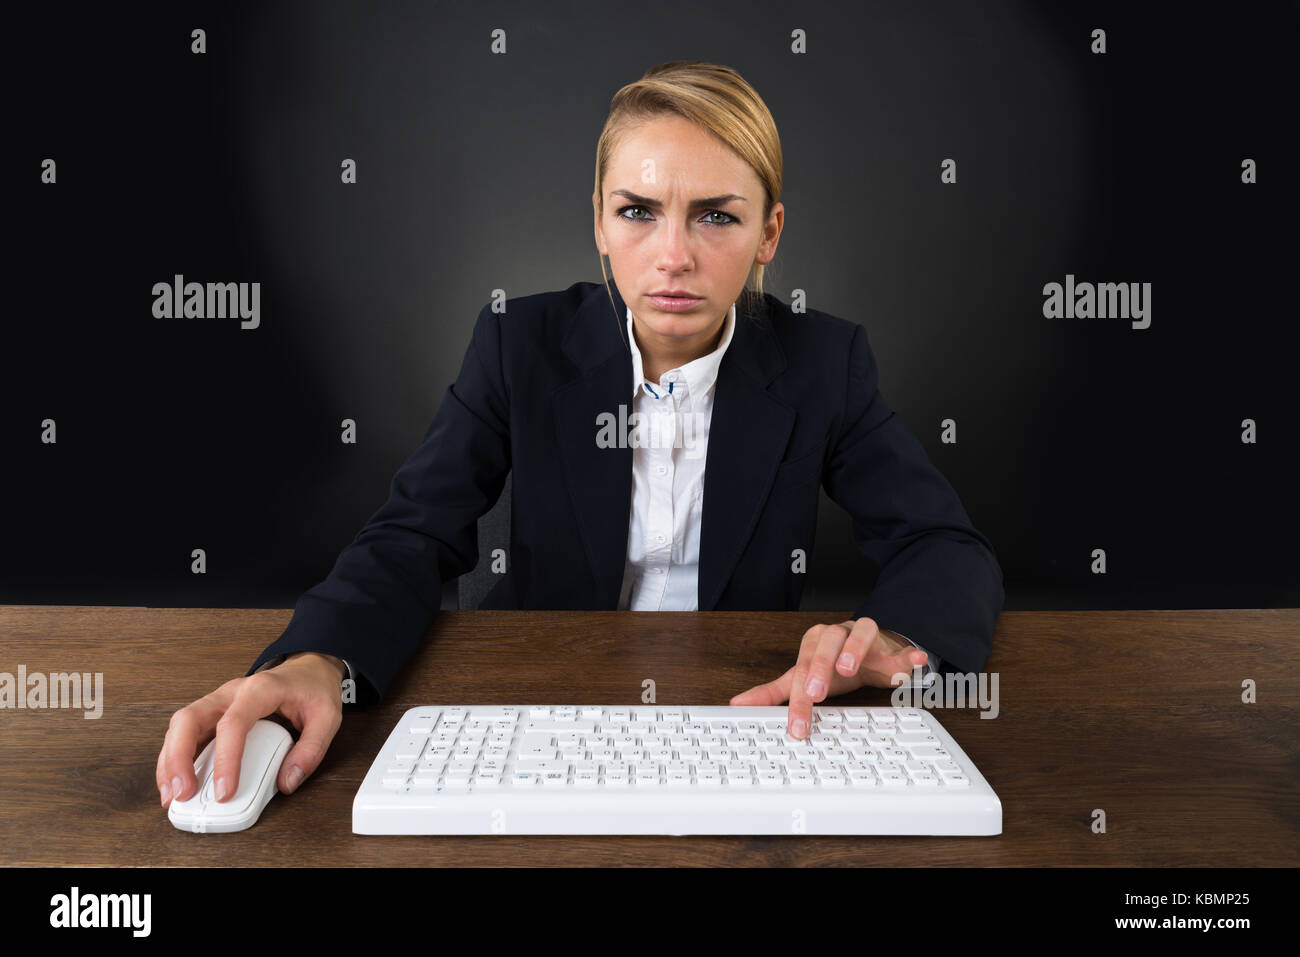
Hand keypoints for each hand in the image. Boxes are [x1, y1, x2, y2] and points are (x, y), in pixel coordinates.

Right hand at [156, 652, 345, 807]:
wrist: (308, 668)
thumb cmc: (313, 689)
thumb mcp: (327, 717)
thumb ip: (311, 750)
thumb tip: (287, 782)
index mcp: (260, 689)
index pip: (233, 723)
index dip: (225, 759)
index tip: (224, 791)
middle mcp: (230, 692)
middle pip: (189, 718)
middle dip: (178, 758)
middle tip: (181, 794)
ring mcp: (217, 701)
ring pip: (179, 725)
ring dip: (170, 761)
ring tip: (171, 796)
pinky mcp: (212, 713)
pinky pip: (184, 732)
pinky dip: (175, 757)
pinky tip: (175, 781)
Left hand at [728, 617, 927, 738]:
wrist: (871, 651)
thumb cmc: (833, 665)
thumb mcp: (803, 678)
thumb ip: (772, 692)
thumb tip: (737, 704)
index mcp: (814, 643)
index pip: (802, 668)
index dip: (799, 698)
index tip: (798, 725)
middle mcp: (838, 634)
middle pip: (827, 644)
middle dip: (820, 667)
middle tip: (816, 692)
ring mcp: (866, 637)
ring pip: (860, 631)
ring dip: (856, 648)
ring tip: (852, 668)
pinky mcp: (892, 646)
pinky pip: (901, 647)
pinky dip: (907, 654)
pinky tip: (914, 662)